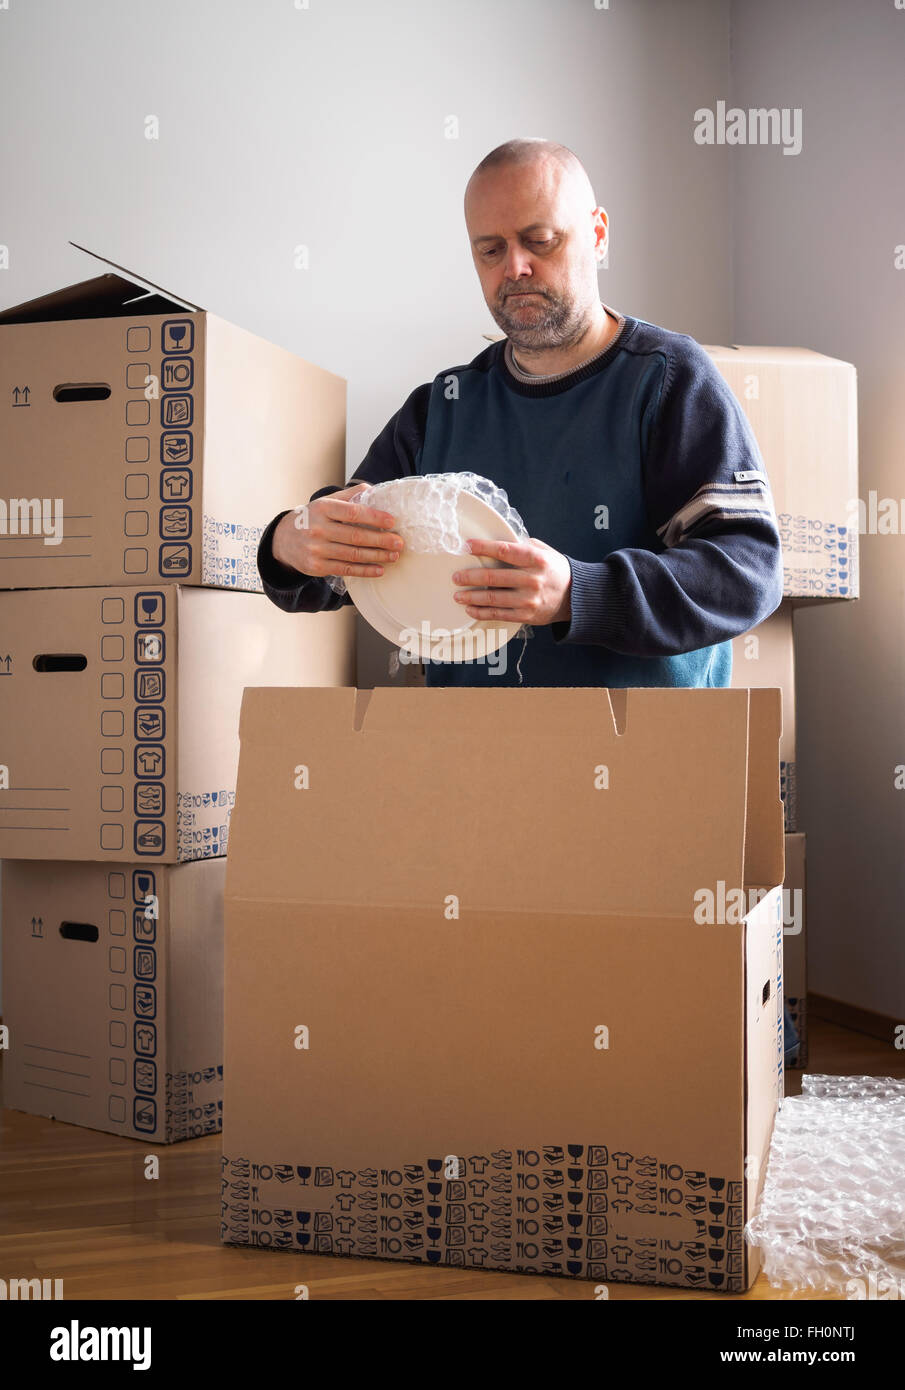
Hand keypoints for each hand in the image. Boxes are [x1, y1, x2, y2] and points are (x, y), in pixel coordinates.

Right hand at [272, 483, 403, 577]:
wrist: (284, 540)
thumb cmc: (312, 518)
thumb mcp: (325, 502)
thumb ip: (349, 496)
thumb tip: (374, 490)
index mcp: (322, 509)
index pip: (352, 512)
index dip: (374, 517)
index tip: (392, 521)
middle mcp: (318, 529)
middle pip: (356, 536)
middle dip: (381, 540)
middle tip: (399, 542)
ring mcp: (316, 549)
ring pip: (353, 555)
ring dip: (377, 556)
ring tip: (394, 555)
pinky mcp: (317, 567)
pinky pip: (346, 569)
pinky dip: (365, 570)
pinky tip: (379, 569)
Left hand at [451, 536, 571, 625]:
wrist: (575, 597)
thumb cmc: (554, 570)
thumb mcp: (544, 552)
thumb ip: (523, 546)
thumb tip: (498, 541)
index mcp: (536, 559)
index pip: (504, 550)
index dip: (483, 547)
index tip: (466, 546)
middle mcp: (532, 579)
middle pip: (493, 577)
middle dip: (470, 577)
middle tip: (456, 577)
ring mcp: (528, 599)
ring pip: (493, 599)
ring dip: (471, 597)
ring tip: (458, 595)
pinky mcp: (526, 615)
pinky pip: (499, 614)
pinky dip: (482, 612)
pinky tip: (470, 610)